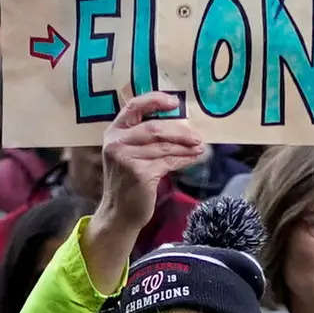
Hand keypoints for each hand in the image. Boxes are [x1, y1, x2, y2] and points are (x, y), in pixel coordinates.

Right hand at [84, 94, 204, 294]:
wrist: (119, 212)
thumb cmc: (128, 180)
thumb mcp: (130, 153)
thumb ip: (145, 137)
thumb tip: (180, 123)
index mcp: (114, 131)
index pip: (134, 106)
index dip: (155, 100)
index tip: (175, 102)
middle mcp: (117, 142)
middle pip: (155, 128)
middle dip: (180, 131)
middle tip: (197, 135)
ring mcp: (126, 158)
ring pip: (164, 146)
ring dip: (186, 147)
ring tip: (200, 147)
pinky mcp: (140, 174)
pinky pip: (168, 161)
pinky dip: (184, 159)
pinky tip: (194, 158)